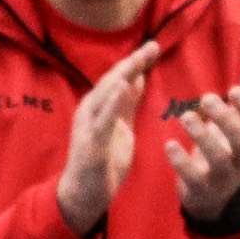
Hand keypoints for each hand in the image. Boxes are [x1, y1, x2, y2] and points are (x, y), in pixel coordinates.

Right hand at [56, 42, 158, 236]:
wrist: (85, 193)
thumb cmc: (104, 160)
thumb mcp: (121, 127)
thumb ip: (127, 104)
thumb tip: (138, 77)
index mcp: (99, 106)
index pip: (120, 78)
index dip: (136, 62)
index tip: (155, 46)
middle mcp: (90, 109)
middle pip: (113, 80)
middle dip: (133, 62)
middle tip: (152, 46)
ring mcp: (88, 124)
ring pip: (105, 93)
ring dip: (123, 74)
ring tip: (139, 59)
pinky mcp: (90, 140)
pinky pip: (103, 117)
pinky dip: (112, 100)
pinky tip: (124, 86)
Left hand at [166, 58, 239, 220]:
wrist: (212, 195)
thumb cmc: (227, 147)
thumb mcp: (239, 121)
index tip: (233, 89)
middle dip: (226, 119)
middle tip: (206, 98)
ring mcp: (224, 177)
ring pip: (219, 159)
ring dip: (202, 136)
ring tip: (186, 117)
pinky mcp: (202, 189)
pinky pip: (194, 178)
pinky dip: (181, 162)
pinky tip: (169, 145)